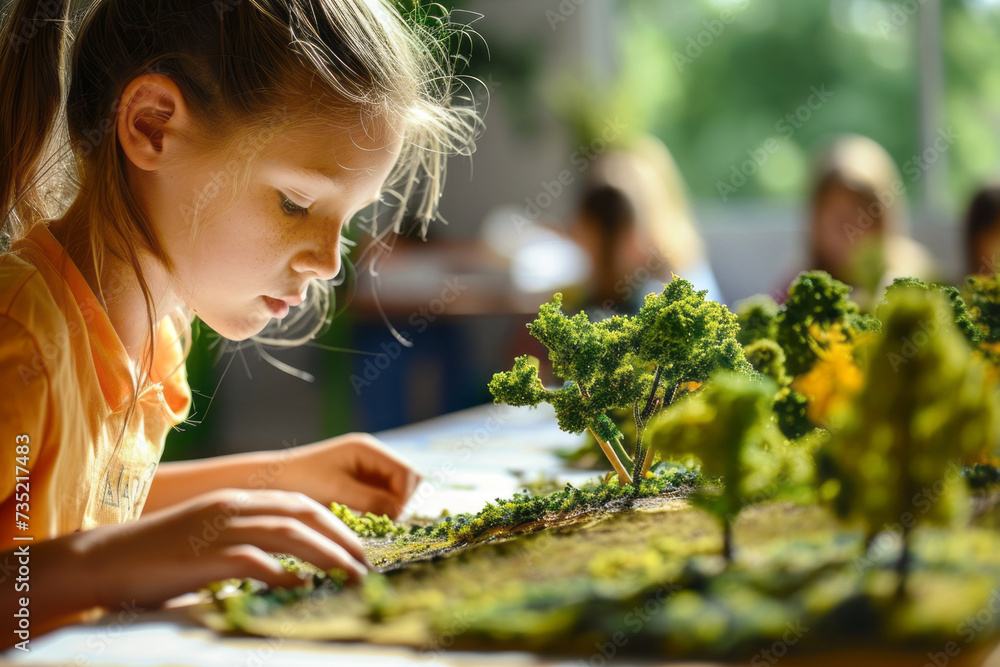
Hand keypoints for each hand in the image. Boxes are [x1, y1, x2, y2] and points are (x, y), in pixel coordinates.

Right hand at [73, 488, 371, 608]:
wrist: (105, 559)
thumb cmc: (159, 554)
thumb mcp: (210, 536)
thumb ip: (248, 540)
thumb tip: (290, 563)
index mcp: (238, 499)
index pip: (300, 503)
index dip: (335, 523)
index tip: (358, 545)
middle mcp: (234, 507)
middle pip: (304, 515)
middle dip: (342, 537)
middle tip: (366, 563)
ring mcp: (220, 529)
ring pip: (290, 534)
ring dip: (327, 555)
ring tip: (351, 577)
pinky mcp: (205, 556)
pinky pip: (255, 561)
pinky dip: (285, 573)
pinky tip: (304, 587)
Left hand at [276, 433, 420, 518]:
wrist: (269, 481)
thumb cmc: (300, 482)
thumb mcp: (338, 492)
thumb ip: (373, 500)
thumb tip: (401, 513)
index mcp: (368, 449)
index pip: (407, 472)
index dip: (405, 496)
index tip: (393, 519)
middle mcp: (372, 455)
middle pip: (407, 480)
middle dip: (401, 501)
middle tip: (385, 523)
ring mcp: (366, 469)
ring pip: (396, 490)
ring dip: (391, 507)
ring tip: (372, 522)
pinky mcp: (359, 483)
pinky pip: (382, 497)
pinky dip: (380, 509)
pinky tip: (364, 520)